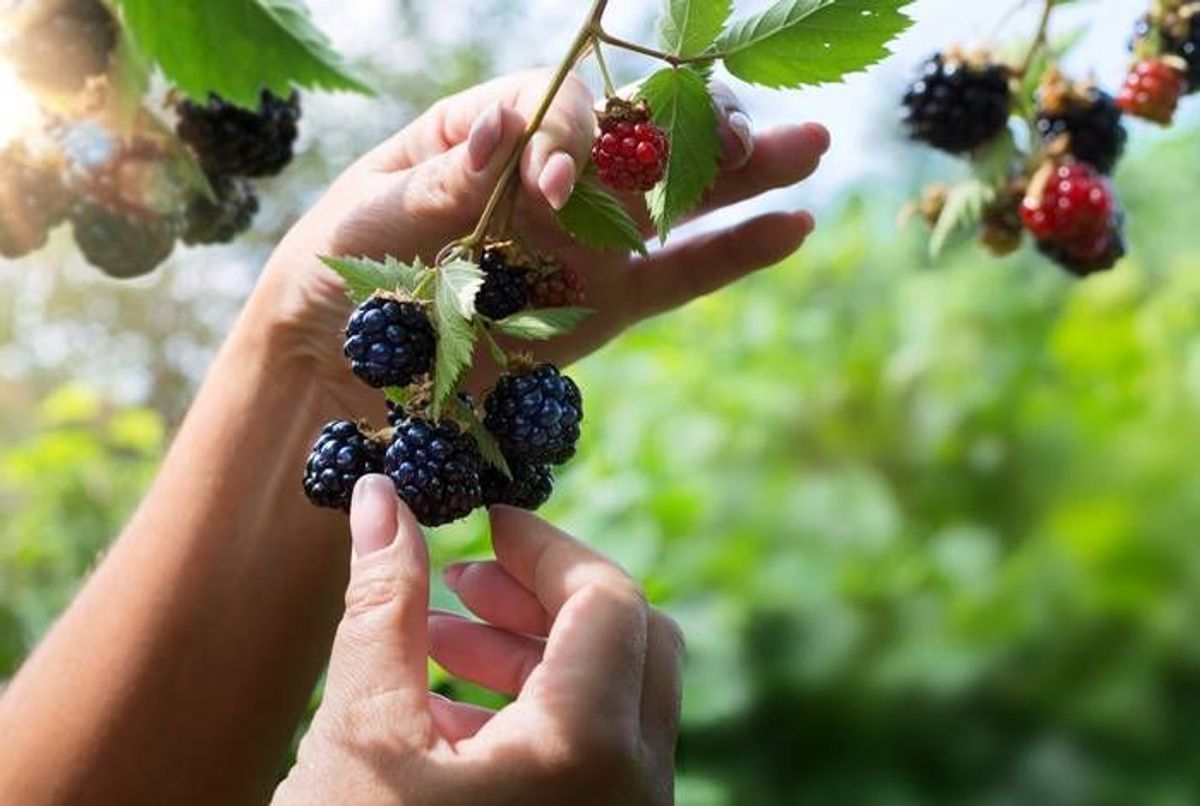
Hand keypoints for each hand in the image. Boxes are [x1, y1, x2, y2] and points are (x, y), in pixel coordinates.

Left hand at [256, 69, 829, 413]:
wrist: (337, 374)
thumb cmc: (337, 274)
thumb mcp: (373, 213)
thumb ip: (448, 178)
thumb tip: (512, 123)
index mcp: (486, 132)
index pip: (554, 107)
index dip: (568, 133)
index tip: (550, 182)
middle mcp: (547, 177)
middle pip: (638, 137)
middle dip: (692, 126)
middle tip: (739, 127)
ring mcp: (583, 242)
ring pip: (677, 199)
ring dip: (744, 173)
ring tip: (812, 144)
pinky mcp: (606, 306)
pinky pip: (681, 275)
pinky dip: (736, 252)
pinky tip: (795, 224)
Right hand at [274, 475, 682, 804]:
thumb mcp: (361, 734)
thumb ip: (380, 605)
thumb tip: (382, 498)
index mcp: (588, 749)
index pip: (607, 597)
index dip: (543, 547)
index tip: (482, 522)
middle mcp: (633, 788)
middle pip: (630, 639)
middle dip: (545, 596)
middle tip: (465, 580)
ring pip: (614, 698)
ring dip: (534, 652)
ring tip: (437, 636)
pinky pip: (595, 754)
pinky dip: (537, 712)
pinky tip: (448, 711)